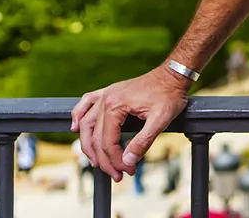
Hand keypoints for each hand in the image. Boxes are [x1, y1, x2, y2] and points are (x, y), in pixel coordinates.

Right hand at [70, 64, 190, 181]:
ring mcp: (107, 94)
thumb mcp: (161, 120)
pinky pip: (87, 103)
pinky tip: (75, 127)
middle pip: (96, 137)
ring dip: (88, 144)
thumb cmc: (169, 94)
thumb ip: (143, 142)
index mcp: (115, 106)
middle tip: (116, 174)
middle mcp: (106, 99)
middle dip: (105, 159)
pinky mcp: (111, 92)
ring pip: (86, 123)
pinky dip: (79, 115)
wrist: (174, 74)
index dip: (116, 160)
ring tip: (95, 161)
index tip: (127, 171)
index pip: (108, 142)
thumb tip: (128, 161)